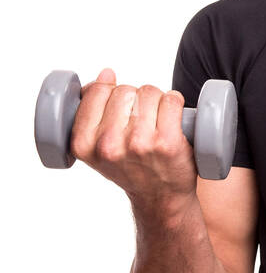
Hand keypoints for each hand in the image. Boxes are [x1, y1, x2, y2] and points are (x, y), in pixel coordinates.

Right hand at [69, 67, 197, 206]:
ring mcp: (139, 143)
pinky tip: (174, 117)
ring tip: (156, 120)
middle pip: (125, 89)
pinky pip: (171, 100)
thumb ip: (94, 108)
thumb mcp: (98, 145)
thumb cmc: (130, 166)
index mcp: (83, 143)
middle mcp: (108, 144)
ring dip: (156, 99)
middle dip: (135, 97)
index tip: (119, 107)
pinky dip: (175, 102)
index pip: (98, 91)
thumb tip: (107, 74)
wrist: (160, 198)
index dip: (111, 92)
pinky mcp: (167, 143)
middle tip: (140, 119)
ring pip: (149, 92)